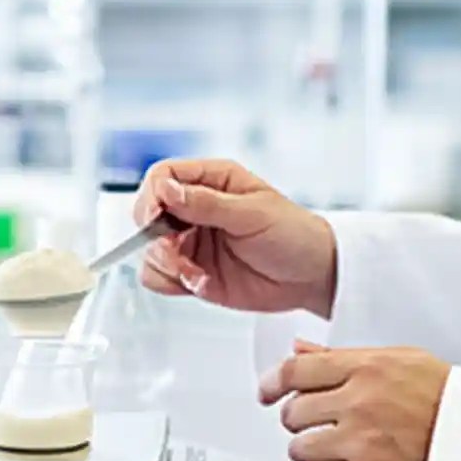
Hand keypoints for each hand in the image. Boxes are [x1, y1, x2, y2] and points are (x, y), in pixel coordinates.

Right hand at [133, 159, 336, 318]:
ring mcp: (193, 241)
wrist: (312, 277)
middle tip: (177, 249)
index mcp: (213, 181)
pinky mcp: (193, 271)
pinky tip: (200, 283)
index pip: (163, 176)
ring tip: (195, 272)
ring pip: (150, 249)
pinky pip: (161, 277)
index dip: (152, 195)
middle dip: (155, 236)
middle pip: (148, 213)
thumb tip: (167, 189)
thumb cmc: (294, 234)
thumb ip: (208, 203)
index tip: (155, 218)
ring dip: (166, 263)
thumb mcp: (253, 214)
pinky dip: (172, 282)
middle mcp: (197, 209)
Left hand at [260, 340, 450, 460]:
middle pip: (292, 411)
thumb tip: (300, 348)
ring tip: (336, 445)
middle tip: (319, 421)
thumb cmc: (447, 399)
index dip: (273, 382)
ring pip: (299, 448)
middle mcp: (358, 402)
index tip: (267, 391)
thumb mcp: (398, 360)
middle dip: (301, 418)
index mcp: (366, 367)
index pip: (296, 370)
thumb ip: (342, 356)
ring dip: (311, 449)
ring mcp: (359, 441)